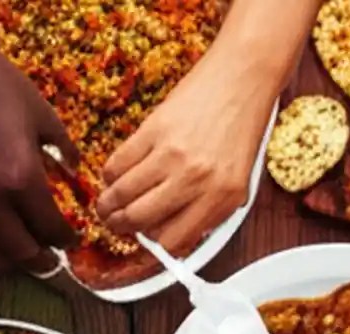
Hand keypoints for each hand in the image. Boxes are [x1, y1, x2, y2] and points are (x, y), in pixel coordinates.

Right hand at [0, 25, 75, 273]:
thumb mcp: (41, 114)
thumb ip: (62, 151)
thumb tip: (75, 174)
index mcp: (22, 178)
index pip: (52, 230)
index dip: (67, 240)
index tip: (71, 239)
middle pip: (22, 255)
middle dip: (42, 261)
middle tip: (51, 259)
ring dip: (10, 263)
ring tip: (20, 256)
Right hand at [96, 43, 277, 251]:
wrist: (244, 75)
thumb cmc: (244, 124)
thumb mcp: (239, 177)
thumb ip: (209, 207)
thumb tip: (170, 231)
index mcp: (223, 196)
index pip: (174, 240)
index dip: (154, 242)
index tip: (146, 235)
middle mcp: (197, 179)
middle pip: (140, 220)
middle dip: (120, 227)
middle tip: (114, 223)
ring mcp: (172, 154)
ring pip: (122, 195)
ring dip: (107, 205)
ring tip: (105, 205)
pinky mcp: (152, 130)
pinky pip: (117, 164)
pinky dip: (109, 175)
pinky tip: (113, 176)